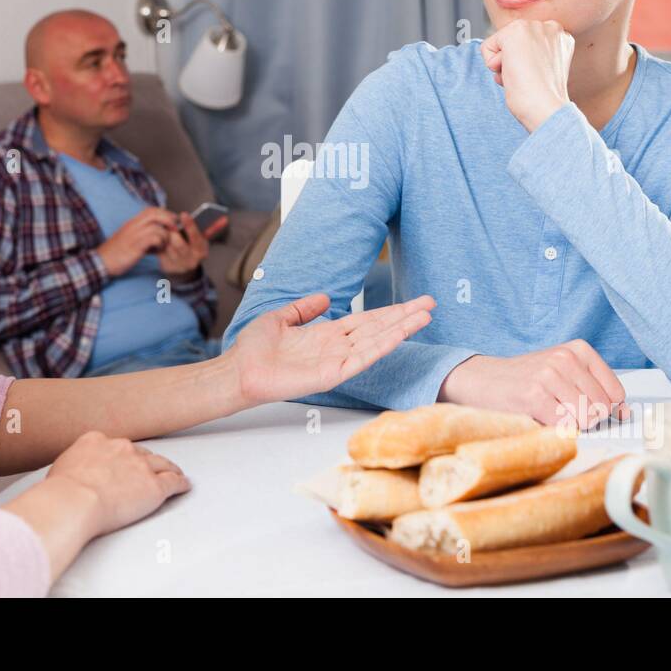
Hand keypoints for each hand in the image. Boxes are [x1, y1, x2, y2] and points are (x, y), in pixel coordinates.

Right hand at [45, 430, 189, 538]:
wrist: (74, 500)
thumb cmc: (62, 491)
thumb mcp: (61, 468)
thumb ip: (74, 466)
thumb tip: (71, 475)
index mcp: (97, 441)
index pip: (115, 446)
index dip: (122, 456)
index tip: (124, 460)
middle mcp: (121, 448)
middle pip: (140, 453)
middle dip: (144, 462)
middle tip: (147, 470)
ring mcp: (140, 466)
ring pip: (161, 464)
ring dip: (168, 469)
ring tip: (174, 473)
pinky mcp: (154, 486)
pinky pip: (173, 482)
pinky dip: (180, 483)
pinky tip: (183, 485)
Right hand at [96, 207, 176, 276]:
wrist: (100, 263)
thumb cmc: (115, 252)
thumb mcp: (128, 238)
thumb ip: (140, 233)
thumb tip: (157, 231)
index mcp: (131, 223)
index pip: (150, 210)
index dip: (164, 213)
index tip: (172, 221)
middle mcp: (132, 226)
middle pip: (155, 214)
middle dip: (168, 219)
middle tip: (174, 229)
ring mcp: (133, 236)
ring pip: (157, 227)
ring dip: (164, 236)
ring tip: (162, 245)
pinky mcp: (135, 247)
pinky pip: (153, 239)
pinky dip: (159, 244)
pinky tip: (156, 251)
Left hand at [158, 212, 209, 277]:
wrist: (184, 268)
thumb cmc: (193, 248)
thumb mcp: (202, 240)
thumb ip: (212, 229)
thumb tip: (225, 218)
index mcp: (202, 251)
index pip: (196, 237)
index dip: (190, 225)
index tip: (183, 214)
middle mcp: (191, 260)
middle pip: (178, 243)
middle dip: (173, 232)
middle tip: (168, 223)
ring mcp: (178, 265)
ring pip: (167, 246)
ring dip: (164, 236)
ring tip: (162, 229)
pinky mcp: (167, 267)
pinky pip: (159, 251)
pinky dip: (158, 242)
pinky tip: (159, 238)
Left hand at [230, 293, 436, 405]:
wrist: (239, 370)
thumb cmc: (254, 349)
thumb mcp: (281, 318)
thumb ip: (304, 308)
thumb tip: (326, 296)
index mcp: (327, 335)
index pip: (367, 321)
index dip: (391, 311)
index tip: (413, 303)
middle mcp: (337, 347)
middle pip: (379, 328)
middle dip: (405, 316)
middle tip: (431, 303)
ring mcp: (337, 361)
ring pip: (376, 342)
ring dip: (401, 329)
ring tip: (425, 315)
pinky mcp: (332, 374)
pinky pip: (361, 358)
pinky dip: (381, 346)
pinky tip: (398, 334)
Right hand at [438, 339, 629, 430]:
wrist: (480, 380)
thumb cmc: (525, 380)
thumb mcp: (562, 373)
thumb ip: (594, 389)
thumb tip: (625, 413)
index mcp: (578, 350)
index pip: (616, 392)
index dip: (605, 410)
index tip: (589, 411)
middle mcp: (566, 358)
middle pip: (602, 409)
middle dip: (586, 419)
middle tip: (560, 411)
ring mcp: (549, 375)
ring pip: (585, 419)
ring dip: (568, 425)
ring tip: (547, 412)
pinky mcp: (534, 396)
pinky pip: (563, 426)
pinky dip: (553, 430)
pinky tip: (537, 416)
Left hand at [480, 19, 573, 131]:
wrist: (546, 106)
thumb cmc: (544, 98)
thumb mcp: (544, 70)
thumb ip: (532, 56)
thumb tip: (505, 59)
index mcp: (561, 37)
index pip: (526, 46)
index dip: (524, 66)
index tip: (537, 77)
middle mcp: (550, 27)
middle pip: (512, 43)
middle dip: (513, 62)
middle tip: (529, 78)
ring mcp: (533, 26)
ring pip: (500, 45)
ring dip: (504, 65)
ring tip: (522, 76)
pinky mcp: (514, 31)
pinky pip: (487, 47)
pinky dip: (492, 65)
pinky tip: (512, 72)